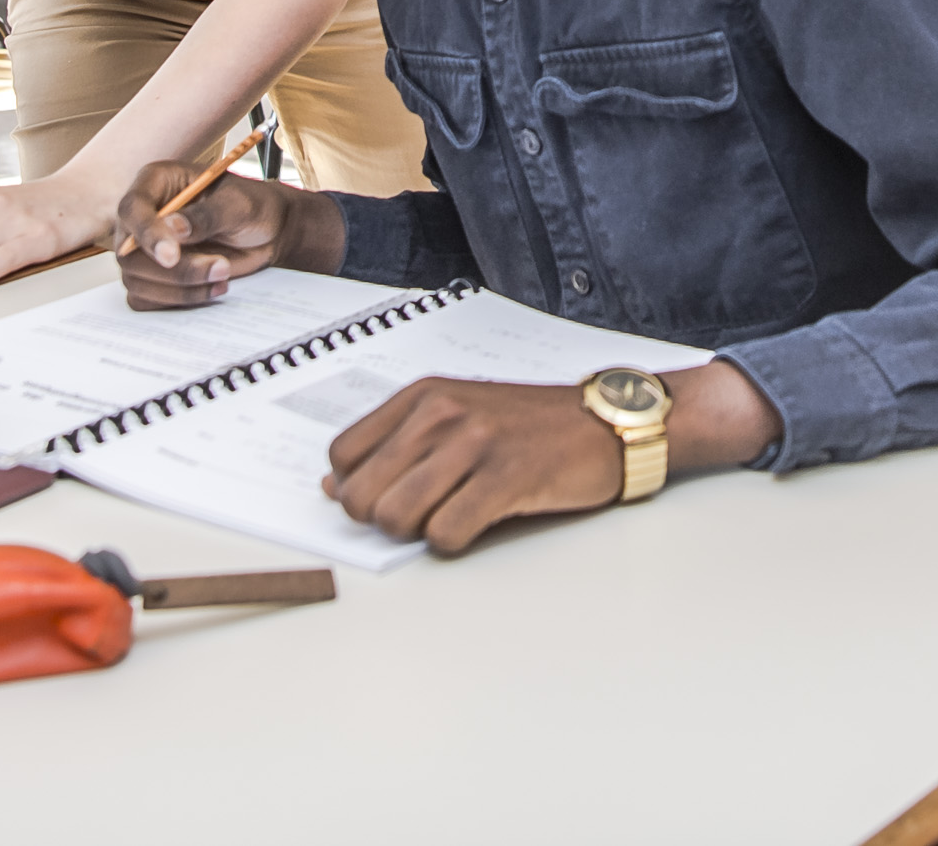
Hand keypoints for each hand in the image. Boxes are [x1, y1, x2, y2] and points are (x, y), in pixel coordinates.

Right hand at [113, 165, 340, 309]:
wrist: (266, 233)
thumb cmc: (252, 207)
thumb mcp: (238, 204)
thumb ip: (206, 215)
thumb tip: (172, 229)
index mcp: (156, 183)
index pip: (132, 209)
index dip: (147, 234)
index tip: (171, 256)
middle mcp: (143, 216)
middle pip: (129, 253)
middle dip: (175, 270)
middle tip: (220, 267)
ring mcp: (143, 249)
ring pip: (136, 281)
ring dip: (181, 288)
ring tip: (223, 274)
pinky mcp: (151, 277)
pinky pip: (146, 300)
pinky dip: (178, 300)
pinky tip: (212, 288)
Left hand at [322, 379, 624, 555]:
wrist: (602, 423)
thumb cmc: (526, 426)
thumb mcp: (455, 417)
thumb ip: (396, 446)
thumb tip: (335, 486)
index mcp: (422, 395)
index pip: (343, 456)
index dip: (357, 489)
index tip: (388, 494)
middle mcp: (442, 413)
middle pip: (363, 496)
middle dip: (384, 520)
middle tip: (424, 513)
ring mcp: (474, 443)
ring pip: (396, 518)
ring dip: (417, 533)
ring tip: (452, 515)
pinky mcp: (505, 478)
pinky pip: (445, 534)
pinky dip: (454, 542)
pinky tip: (479, 521)